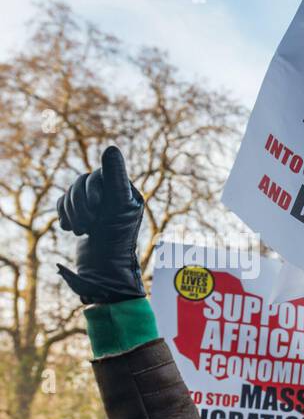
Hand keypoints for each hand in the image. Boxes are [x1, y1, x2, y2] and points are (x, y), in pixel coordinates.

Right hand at [55, 145, 146, 303]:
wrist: (104, 270)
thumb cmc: (116, 240)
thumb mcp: (118, 206)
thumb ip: (115, 177)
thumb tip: (111, 147)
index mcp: (126, 192)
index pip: (103, 173)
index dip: (94, 187)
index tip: (97, 206)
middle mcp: (112, 197)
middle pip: (83, 181)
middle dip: (81, 203)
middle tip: (89, 224)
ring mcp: (95, 207)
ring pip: (72, 191)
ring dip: (73, 211)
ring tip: (83, 230)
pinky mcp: (80, 215)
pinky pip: (62, 202)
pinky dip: (64, 215)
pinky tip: (72, 230)